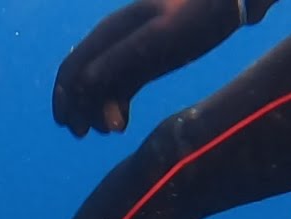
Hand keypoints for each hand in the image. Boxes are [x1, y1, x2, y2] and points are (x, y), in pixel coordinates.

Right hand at [52, 0, 247, 137]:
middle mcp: (111, 44)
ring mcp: (126, 55)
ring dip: (98, 112)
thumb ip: (121, 58)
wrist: (225, 2)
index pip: (72, 68)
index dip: (64, 98)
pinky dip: (115, 108)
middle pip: (80, 81)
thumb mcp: (159, 36)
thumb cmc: (195, 15)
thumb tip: (82, 85)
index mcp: (109, 34)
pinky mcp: (143, 64)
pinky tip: (123, 125)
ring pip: (99, 89)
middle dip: (79, 109)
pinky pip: (119, 90)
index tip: (70, 126)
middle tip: (87, 134)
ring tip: (113, 131)